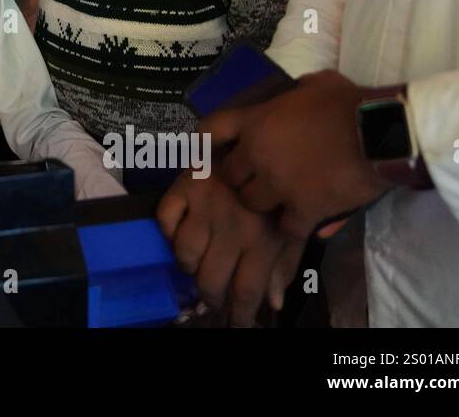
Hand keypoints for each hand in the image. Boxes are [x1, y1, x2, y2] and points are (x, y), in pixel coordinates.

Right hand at [157, 173, 304, 325]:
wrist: (268, 137)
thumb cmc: (282, 186)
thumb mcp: (293, 224)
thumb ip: (285, 263)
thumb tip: (274, 303)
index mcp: (262, 240)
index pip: (245, 290)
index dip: (239, 314)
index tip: (237, 322)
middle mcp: (231, 227)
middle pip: (211, 279)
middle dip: (211, 297)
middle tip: (213, 299)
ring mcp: (204, 205)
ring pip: (184, 252)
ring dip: (188, 266)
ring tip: (197, 266)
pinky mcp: (184, 183)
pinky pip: (165, 217)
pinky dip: (167, 231)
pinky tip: (179, 234)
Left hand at [205, 70, 392, 239]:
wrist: (381, 134)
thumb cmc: (349, 103)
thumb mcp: (316, 84)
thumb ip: (297, 91)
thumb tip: (298, 92)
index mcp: (256, 121)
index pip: (211, 130)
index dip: (206, 143)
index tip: (209, 151)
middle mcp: (258, 155)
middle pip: (231, 176)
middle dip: (242, 178)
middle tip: (260, 179)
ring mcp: (278, 185)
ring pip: (253, 204)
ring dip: (265, 203)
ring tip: (282, 201)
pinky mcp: (303, 209)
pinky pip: (287, 227)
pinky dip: (294, 226)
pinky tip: (304, 221)